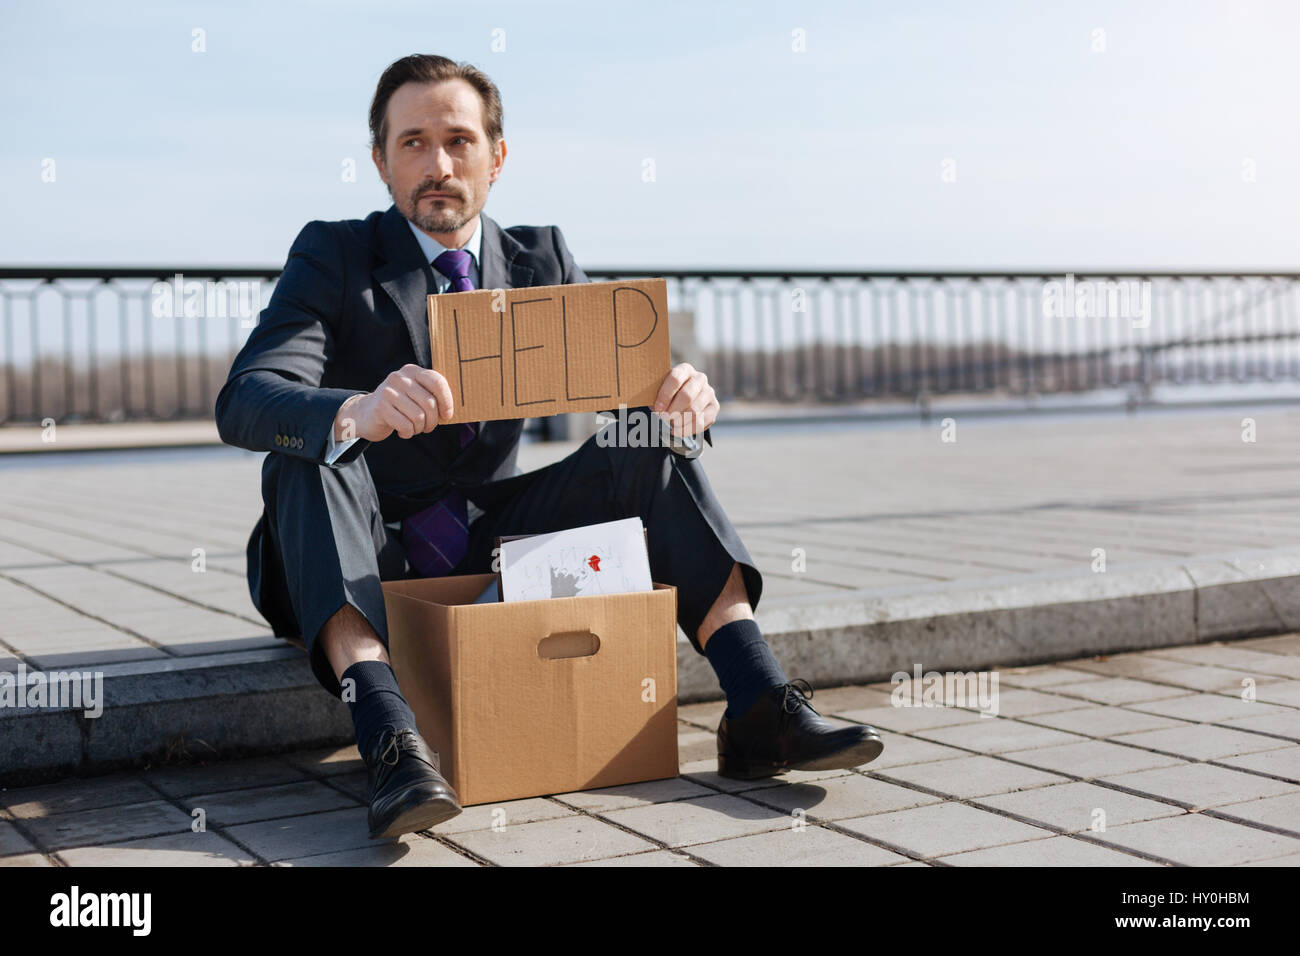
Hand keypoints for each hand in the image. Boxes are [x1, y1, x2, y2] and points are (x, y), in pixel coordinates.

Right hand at [334, 363, 454, 441]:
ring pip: (418, 416)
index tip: (447, 415)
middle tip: (428, 427)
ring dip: (419, 428)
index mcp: (412, 371)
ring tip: (414, 428)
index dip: (447, 400)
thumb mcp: (414, 394)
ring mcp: (388, 391)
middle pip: (429, 403)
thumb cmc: (399, 406)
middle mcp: (399, 377)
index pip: (437, 382)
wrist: (366, 414)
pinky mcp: (380, 407)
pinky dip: (408, 433)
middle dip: (432, 421)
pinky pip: (405, 425)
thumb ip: (431, 395)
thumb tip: (450, 410)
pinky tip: (403, 431)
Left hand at [652, 362, 717, 436]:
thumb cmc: (669, 394)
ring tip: (671, 426)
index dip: (665, 395)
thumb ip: (656, 394)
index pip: (675, 379)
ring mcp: (709, 392)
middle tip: (664, 418)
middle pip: (687, 395)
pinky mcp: (714, 406)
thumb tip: (655, 408)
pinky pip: (701, 421)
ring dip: (680, 422)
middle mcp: (700, 378)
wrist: (684, 400)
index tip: (658, 408)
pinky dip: (688, 429)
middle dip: (673, 410)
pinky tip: (679, 431)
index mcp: (685, 369)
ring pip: (694, 410)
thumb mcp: (660, 390)